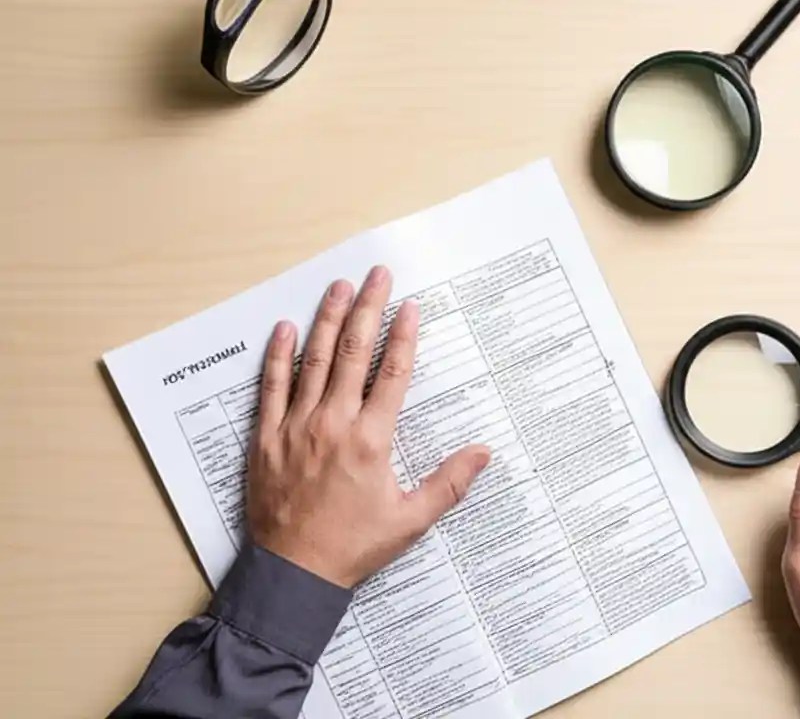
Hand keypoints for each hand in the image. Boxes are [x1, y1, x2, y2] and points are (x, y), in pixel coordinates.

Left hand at [247, 266, 490, 588]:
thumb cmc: (353, 546)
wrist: (293, 573)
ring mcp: (296, 427)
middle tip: (377, 275)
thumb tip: (483, 452)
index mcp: (371, 440)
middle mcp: (333, 424)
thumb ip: (449, 483)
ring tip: (338, 287)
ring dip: (328, 320)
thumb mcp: (411, 519)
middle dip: (368, 309)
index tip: (410, 306)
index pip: (392, 374)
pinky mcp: (267, 438)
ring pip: (314, 361)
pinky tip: (284, 329)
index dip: (403, 336)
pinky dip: (278, 356)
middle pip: (354, 354)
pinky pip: (271, 387)